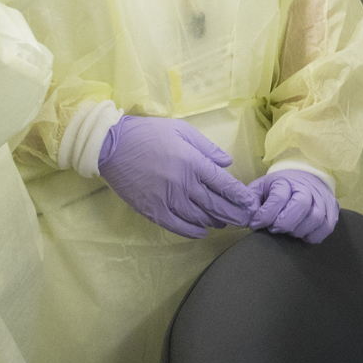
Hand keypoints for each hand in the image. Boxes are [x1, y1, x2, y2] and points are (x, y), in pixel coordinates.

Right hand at [97, 115, 258, 238]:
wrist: (111, 146)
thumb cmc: (148, 133)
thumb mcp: (182, 130)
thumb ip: (207, 147)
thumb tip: (227, 163)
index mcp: (192, 162)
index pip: (223, 184)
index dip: (239, 196)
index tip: (250, 203)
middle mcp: (183, 183)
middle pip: (215, 204)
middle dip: (234, 213)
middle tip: (246, 220)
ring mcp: (167, 199)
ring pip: (198, 217)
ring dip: (215, 222)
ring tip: (226, 224)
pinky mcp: (152, 210)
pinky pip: (176, 226)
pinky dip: (191, 231)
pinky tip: (201, 232)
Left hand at [247, 168, 338, 243]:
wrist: (303, 179)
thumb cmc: (278, 188)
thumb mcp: (260, 189)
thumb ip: (251, 201)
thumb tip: (249, 216)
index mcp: (286, 181)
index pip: (278, 198)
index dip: (265, 216)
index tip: (256, 224)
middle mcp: (307, 187)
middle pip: (300, 206)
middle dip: (284, 223)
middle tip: (274, 228)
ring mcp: (322, 197)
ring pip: (316, 218)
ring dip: (298, 231)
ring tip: (288, 230)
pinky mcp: (333, 208)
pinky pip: (327, 227)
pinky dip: (313, 236)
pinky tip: (302, 233)